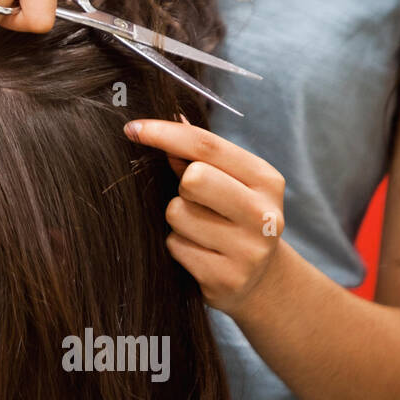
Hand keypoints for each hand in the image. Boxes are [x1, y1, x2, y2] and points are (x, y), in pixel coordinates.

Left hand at [124, 114, 287, 314]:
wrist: (260, 280)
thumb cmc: (233, 217)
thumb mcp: (228, 183)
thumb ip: (199, 156)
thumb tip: (170, 118)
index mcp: (266, 180)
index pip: (208, 146)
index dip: (164, 133)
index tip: (132, 128)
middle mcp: (265, 214)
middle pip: (193, 178)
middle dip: (181, 186)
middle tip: (194, 200)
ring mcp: (249, 250)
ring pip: (178, 214)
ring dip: (177, 220)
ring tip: (200, 230)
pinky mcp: (227, 278)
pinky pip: (175, 246)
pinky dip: (178, 246)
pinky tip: (200, 252)